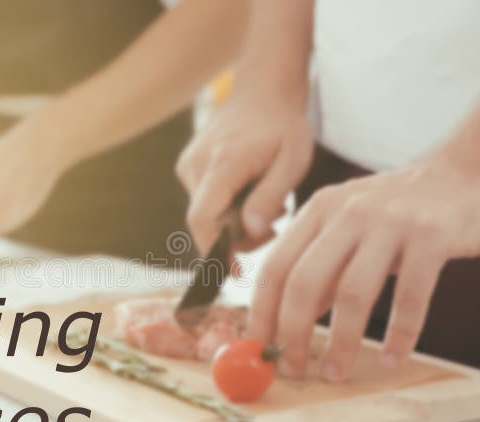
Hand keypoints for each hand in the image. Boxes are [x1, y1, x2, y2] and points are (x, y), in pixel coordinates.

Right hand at [176, 80, 312, 253]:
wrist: (263, 91)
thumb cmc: (283, 126)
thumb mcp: (292, 162)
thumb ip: (269, 198)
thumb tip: (250, 232)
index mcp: (222, 164)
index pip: (202, 219)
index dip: (214, 251)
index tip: (234, 272)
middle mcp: (197, 165)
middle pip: (204, 222)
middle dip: (234, 238)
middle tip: (271, 230)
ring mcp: (189, 164)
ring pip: (204, 213)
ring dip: (232, 223)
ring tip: (265, 208)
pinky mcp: (188, 166)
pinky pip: (204, 200)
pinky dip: (225, 208)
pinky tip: (249, 195)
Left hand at [250, 153, 479, 381]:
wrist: (468, 172)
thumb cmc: (400, 210)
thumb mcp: (348, 226)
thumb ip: (319, 266)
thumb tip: (287, 321)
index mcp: (318, 209)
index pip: (275, 267)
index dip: (261, 312)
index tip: (258, 347)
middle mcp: (348, 212)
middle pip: (303, 282)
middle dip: (292, 333)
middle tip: (291, 369)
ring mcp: (390, 222)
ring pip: (352, 294)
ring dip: (341, 343)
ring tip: (335, 374)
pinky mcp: (432, 236)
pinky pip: (409, 296)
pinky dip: (399, 334)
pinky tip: (391, 358)